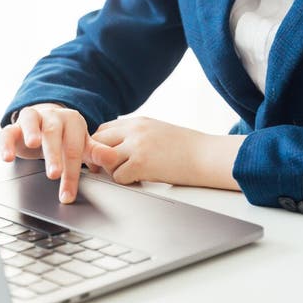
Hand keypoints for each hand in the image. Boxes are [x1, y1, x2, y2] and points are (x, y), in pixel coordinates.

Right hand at [0, 103, 105, 203]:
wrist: (47, 121)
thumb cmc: (66, 136)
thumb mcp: (82, 144)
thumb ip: (95, 152)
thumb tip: (113, 159)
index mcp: (73, 121)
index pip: (74, 148)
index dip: (72, 172)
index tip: (68, 194)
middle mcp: (53, 116)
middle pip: (54, 134)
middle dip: (54, 155)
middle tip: (55, 174)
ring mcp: (33, 119)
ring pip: (32, 123)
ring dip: (32, 133)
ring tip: (33, 145)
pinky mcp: (15, 126)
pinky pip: (8, 131)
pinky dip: (6, 143)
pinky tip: (7, 157)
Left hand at [88, 116, 243, 189]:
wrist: (205, 155)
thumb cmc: (186, 147)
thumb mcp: (158, 131)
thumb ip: (137, 134)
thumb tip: (116, 147)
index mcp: (139, 121)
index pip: (104, 129)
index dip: (100, 144)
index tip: (102, 156)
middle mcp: (135, 130)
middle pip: (98, 142)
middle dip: (98, 157)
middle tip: (104, 169)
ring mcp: (136, 145)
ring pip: (105, 160)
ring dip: (113, 170)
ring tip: (129, 174)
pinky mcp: (140, 163)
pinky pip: (118, 176)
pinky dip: (125, 181)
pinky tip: (139, 179)